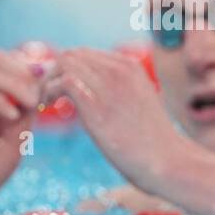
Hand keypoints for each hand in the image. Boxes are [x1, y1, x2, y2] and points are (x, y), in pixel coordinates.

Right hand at [0, 49, 43, 207]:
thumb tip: (54, 74)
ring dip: (13, 82)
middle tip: (39, 97)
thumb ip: (29, 102)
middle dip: (22, 72)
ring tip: (31, 104)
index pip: (6, 61)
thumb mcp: (18, 129)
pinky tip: (13, 115)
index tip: (52, 83)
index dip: (30, 68)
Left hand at [46, 48, 192, 194]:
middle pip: (72, 54)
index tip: (62, 90)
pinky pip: (64, 81)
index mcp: (131, 67)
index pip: (85, 53)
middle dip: (54, 72)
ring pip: (64, 63)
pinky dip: (49, 90)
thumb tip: (90, 92)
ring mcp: (110, 85)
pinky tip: (50, 106)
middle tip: (49, 96)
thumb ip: (118, 90)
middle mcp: (120, 70)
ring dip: (48, 81)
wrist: (167, 160)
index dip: (67, 69)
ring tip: (47, 101)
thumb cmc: (153, 141)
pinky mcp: (97, 105)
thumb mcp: (138, 103)